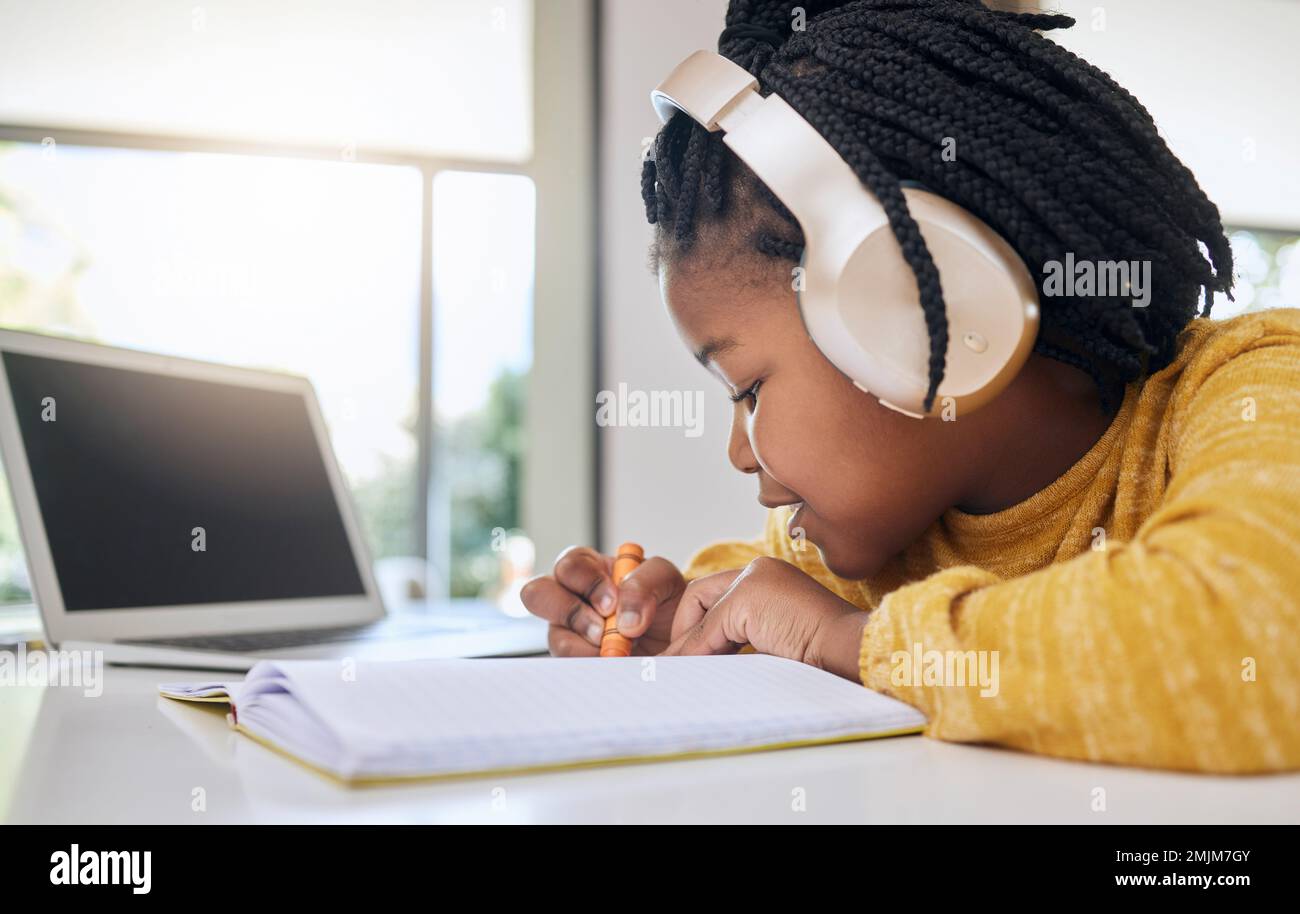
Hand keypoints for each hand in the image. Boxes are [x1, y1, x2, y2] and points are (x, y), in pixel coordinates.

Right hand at [520, 546, 687, 655]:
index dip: (586, 583)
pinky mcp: (575, 661)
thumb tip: (624, 620)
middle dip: (571, 612)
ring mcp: (568, 632)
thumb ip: (646, 583)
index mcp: (589, 569)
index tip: (612, 604)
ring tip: (616, 653)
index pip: (569, 565)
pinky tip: (615, 666)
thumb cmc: (665, 602)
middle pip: (537, 594)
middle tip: (604, 630)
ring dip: (585, 647)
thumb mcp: (665, 580)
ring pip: (554, 637)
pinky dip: (593, 668)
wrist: (678, 640)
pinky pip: (570, 666)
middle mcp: (570, 597)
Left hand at [659, 556, 868, 680]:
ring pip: (701, 612)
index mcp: (769, 578)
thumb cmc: (823, 657)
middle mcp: (759, 571)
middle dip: (686, 633)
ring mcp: (754, 579)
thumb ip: (738, 641)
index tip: (691, 659)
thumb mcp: (772, 644)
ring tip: (678, 672)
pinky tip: (690, 673)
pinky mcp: (749, 596)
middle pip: (701, 596)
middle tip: (677, 666)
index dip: (698, 628)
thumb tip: (693, 660)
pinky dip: (695, 652)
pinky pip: (708, 629)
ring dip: (688, 645)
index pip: (716, 596)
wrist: (851, 654)